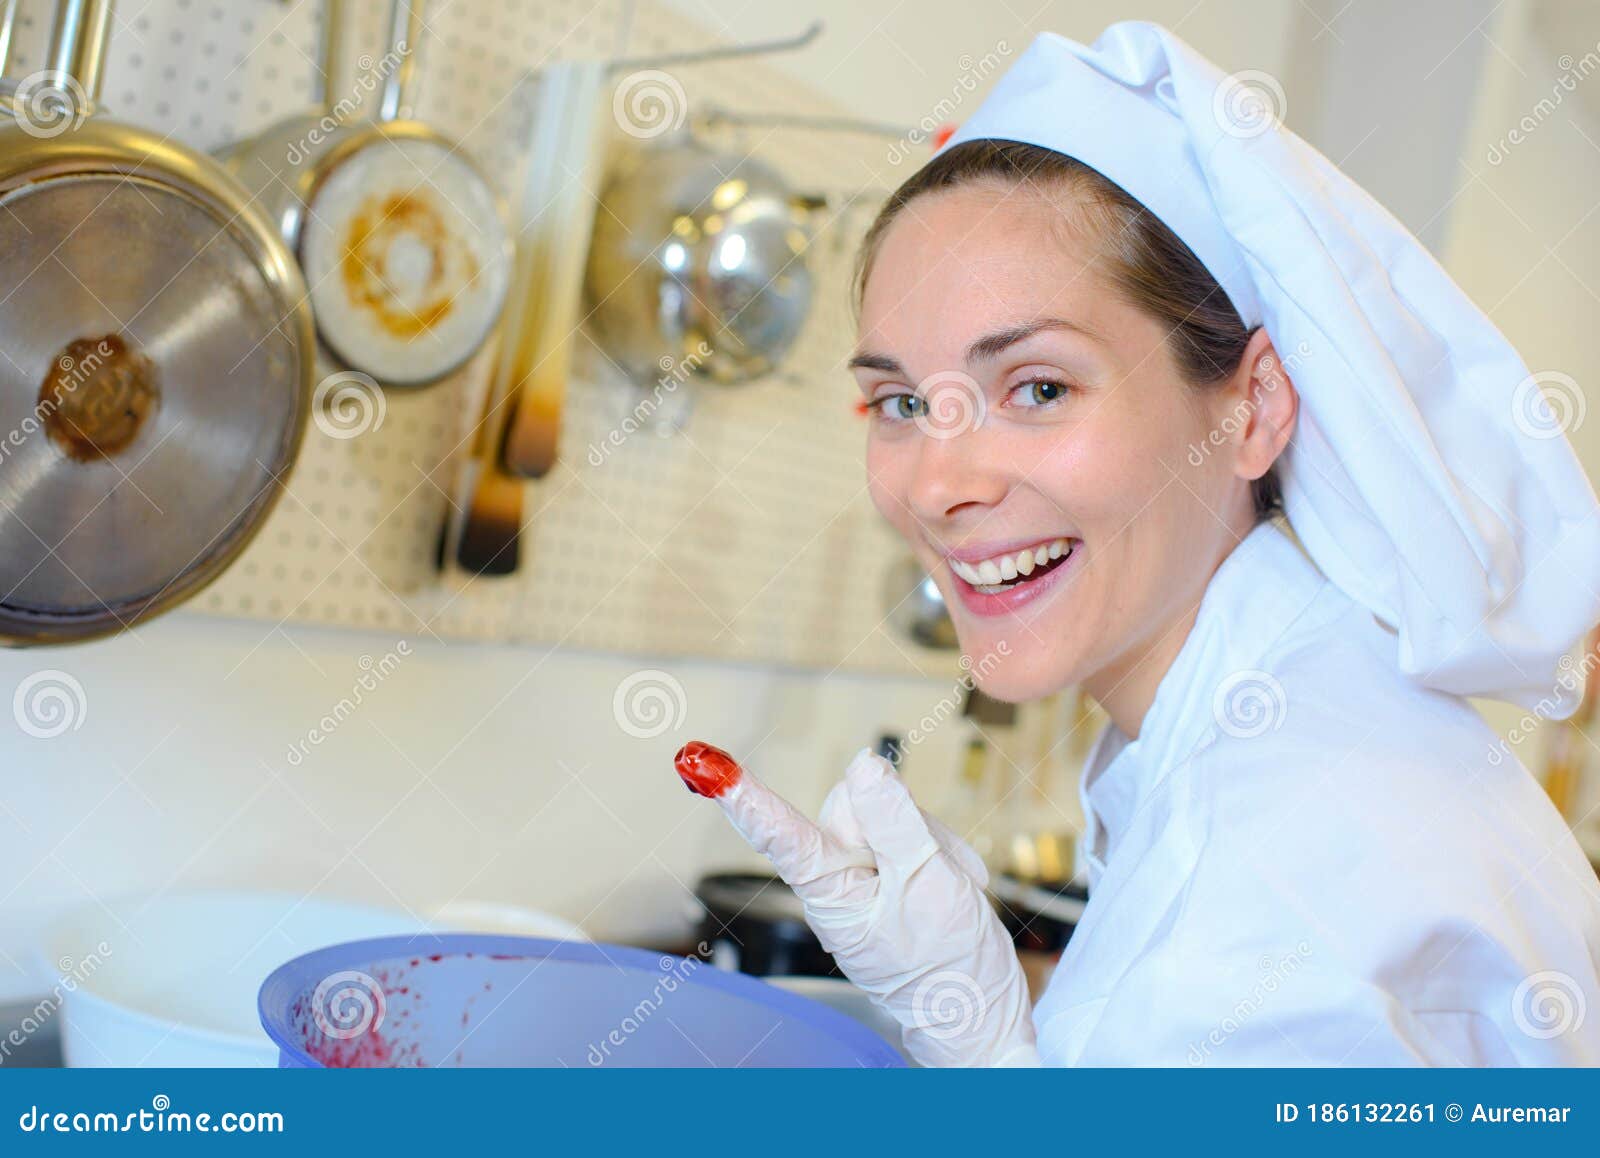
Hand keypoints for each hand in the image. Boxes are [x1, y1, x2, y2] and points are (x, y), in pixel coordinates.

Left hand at [682, 744, 1038, 1066]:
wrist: (980, 1014)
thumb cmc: (950, 968)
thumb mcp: (927, 884)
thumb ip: (895, 822)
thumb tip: (863, 767)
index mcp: (830, 892)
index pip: (780, 836)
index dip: (745, 798)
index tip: (702, 765)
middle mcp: (834, 885)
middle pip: (852, 809)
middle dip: (902, 821)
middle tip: (937, 864)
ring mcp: (859, 884)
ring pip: (884, 819)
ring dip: (927, 841)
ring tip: (950, 884)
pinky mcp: (883, 881)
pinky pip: (903, 839)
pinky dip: (933, 853)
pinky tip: (951, 883)